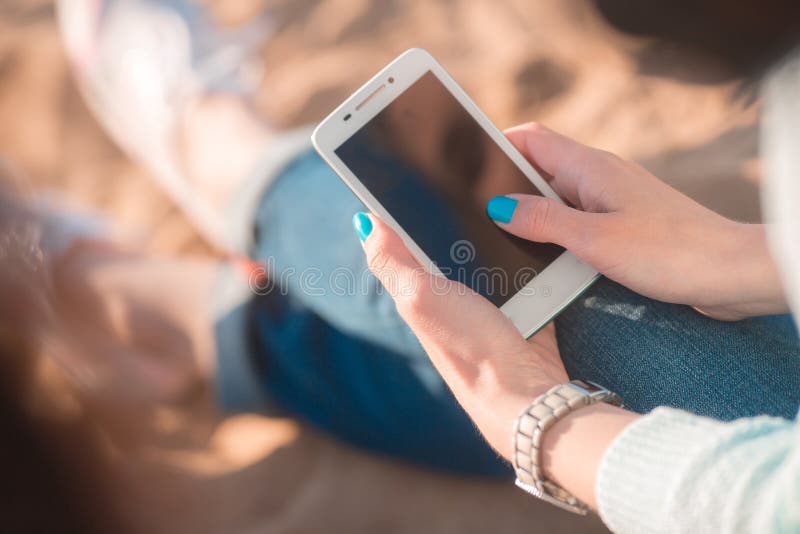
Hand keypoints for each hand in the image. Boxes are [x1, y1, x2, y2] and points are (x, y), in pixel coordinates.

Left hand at [354, 213, 636, 508]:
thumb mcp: (421, 296)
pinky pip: (516, 279)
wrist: (527, 394)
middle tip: (457, 187)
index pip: (401, 249)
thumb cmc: (469, 347)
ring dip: (491, 241)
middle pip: (445, 253)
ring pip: (483, 264)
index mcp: (418, 297)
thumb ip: (393, 261)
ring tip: (498, 208)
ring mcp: (484, 311)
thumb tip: (363, 222)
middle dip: (451, 224)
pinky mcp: (518, 315)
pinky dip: (520, 263)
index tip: (402, 184)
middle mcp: (447, 304)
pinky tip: (530, 242)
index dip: (399, 218)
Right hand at [490, 123, 786, 320]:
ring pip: (559, 199)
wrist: (729, 273)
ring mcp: (613, 202)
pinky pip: (578, 222)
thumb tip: (499, 206)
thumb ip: (543, 221)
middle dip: (508, 188)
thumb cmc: (670, 251)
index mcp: (591, 168)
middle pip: (540, 170)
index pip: (532, 138)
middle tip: (477, 213)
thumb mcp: (594, 238)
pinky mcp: (625, 226)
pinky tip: (547, 260)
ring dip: (534, 217)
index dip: (498, 145)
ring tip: (505, 240)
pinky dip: (557, 235)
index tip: (468, 163)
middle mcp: (600, 178)